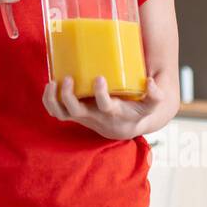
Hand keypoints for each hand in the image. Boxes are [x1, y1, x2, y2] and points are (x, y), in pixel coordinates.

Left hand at [41, 73, 171, 140]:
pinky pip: (57, 112)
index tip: (99, 78)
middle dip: (69, 95)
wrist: (125, 128)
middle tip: (70, 78)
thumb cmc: (137, 111)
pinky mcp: (75, 114)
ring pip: (62, 114)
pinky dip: (49, 101)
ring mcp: (83, 116)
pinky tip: (50, 85)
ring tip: (52, 82)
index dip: (101, 94)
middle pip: (77, 111)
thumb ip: (156, 95)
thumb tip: (150, 82)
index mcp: (113, 112)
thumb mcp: (151, 105)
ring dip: (53, 99)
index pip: (105, 106)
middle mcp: (95, 117)